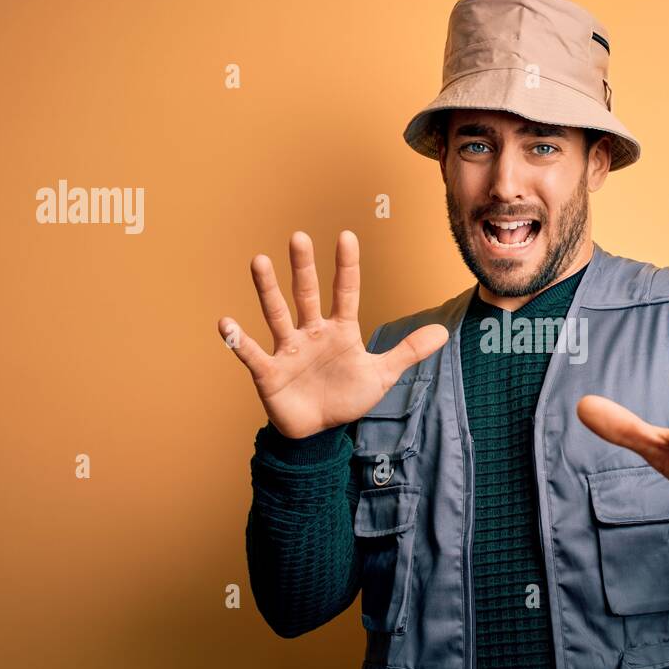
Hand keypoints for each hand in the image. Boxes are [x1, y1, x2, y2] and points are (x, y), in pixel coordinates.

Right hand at [219, 230, 448, 438]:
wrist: (319, 433)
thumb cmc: (346, 397)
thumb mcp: (381, 375)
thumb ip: (407, 351)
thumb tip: (443, 332)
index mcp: (339, 330)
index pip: (345, 292)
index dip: (346, 266)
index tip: (347, 236)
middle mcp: (311, 332)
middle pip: (306, 294)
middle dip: (303, 267)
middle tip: (299, 236)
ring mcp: (288, 349)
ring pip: (277, 314)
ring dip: (267, 290)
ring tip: (259, 261)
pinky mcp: (269, 372)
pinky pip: (251, 353)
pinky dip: (238, 341)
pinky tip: (226, 323)